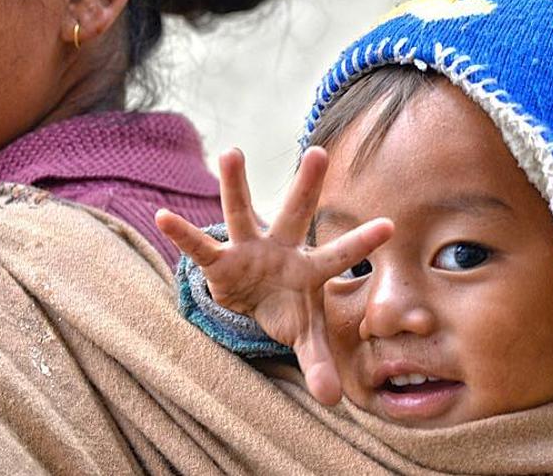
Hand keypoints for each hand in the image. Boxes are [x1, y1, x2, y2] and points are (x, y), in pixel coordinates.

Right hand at [156, 147, 392, 405]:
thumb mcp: (305, 338)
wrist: (253, 302)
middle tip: (319, 150)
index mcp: (310, 268)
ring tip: (230, 152)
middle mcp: (282, 248)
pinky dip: (182, 235)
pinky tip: (162, 217)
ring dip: (236, 184)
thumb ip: (319, 364)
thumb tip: (334, 402)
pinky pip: (200, 248)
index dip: (362, 242)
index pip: (339, 254)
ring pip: (243, 212)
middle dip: (307, 185)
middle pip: (296, 213)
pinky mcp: (220, 260)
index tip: (390, 225)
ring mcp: (249, 249)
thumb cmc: (289, 310)